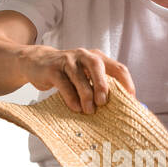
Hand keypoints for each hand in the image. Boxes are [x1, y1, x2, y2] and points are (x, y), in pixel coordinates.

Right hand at [17, 46, 134, 113]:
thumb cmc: (68, 75)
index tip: (129, 102)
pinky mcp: (53, 69)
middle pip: (97, 66)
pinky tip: (75, 108)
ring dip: (86, 95)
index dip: (126, 84)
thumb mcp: (86, 76)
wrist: (37, 63)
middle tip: (103, 103)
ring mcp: (67, 61)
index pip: (118, 68)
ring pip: (80, 77)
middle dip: (102, 85)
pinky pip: (64, 84)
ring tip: (88, 111)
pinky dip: (71, 97)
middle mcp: (84, 55)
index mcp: (97, 58)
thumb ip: (100, 87)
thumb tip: (121, 108)